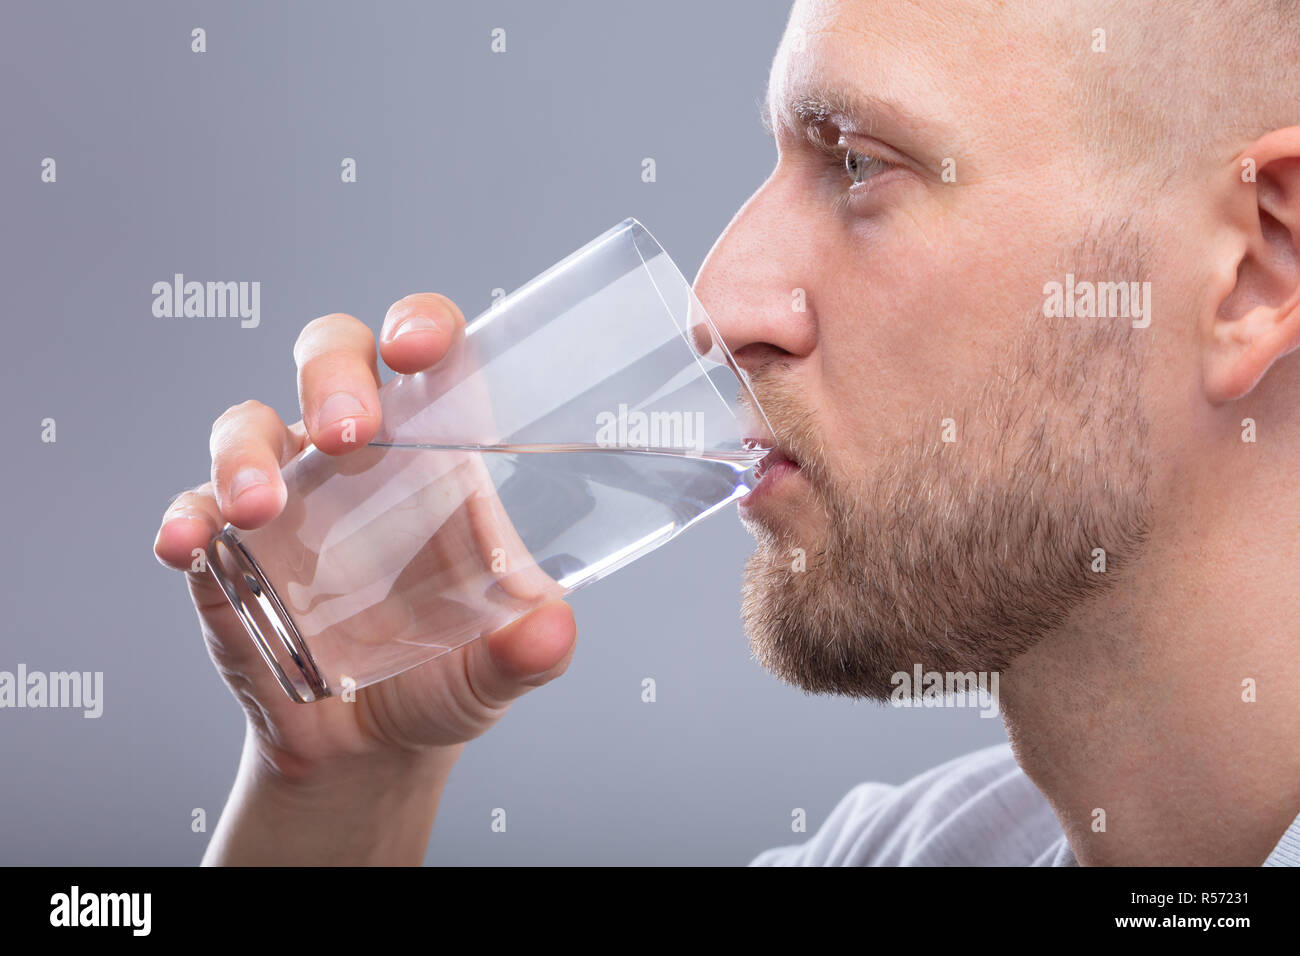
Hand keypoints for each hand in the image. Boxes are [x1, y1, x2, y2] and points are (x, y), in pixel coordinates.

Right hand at [154, 294, 577, 785]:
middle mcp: (356, 452)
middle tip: (346, 431)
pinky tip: (188, 543)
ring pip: (249, 423)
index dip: (420, 324)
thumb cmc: (449, 671)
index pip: (428, 351)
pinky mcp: (225, 546)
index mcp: (437, 448)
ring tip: (260, 506)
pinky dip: (188, 519)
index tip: (419, 348)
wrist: (371, 746)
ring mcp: (286, 491)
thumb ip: (533, 648)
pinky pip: (195, 509)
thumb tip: (550, 628)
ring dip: (247, 452)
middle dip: (331, 374)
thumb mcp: (500, 664)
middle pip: (330, 357)